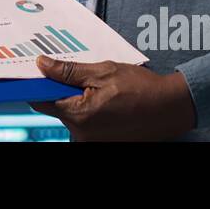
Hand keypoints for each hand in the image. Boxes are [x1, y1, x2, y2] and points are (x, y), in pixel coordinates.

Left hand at [29, 57, 196, 140]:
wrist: (170, 108)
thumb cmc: (142, 89)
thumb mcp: (102, 71)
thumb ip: (68, 71)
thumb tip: (42, 65)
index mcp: (78, 115)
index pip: (40, 100)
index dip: (38, 84)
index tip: (40, 72)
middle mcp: (81, 135)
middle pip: (58, 108)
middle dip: (65, 91)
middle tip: (84, 76)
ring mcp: (92, 142)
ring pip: (73, 116)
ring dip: (80, 101)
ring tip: (103, 90)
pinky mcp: (102, 143)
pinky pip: (86, 124)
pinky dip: (92, 112)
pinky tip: (109, 102)